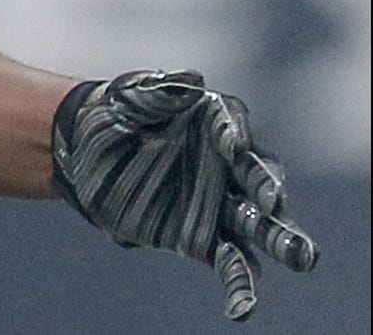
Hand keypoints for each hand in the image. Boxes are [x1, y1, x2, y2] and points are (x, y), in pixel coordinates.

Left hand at [52, 70, 318, 321]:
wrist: (84, 147)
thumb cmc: (115, 111)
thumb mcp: (131, 94)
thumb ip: (161, 86)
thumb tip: (191, 78)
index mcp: (217, 125)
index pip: (235, 131)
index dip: (233, 136)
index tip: (229, 145)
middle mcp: (229, 167)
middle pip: (260, 182)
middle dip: (270, 192)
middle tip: (276, 204)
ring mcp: (220, 204)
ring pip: (257, 226)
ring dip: (280, 240)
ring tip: (302, 257)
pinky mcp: (202, 237)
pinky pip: (230, 263)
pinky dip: (240, 286)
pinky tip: (243, 309)